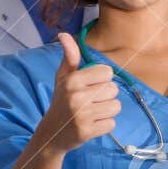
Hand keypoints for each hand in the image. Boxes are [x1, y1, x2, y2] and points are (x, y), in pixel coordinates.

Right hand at [40, 32, 120, 153]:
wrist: (52, 133)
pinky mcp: (87, 132)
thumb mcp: (63, 77)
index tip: (90, 86)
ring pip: (116, 107)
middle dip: (106, 96)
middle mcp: (76, 96)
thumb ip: (70, 56)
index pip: (107, 72)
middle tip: (90, 102)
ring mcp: (81, 115)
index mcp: (72, 80)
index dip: (102, 79)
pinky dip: (104, 125)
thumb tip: (64, 34)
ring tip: (92, 113)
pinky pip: (112, 124)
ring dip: (107, 111)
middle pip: (113, 89)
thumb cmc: (62, 101)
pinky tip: (91, 124)